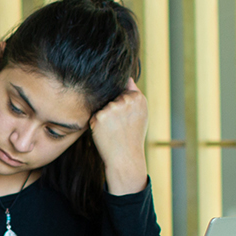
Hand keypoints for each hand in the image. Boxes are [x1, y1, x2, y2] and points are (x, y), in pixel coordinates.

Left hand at [89, 79, 149, 194]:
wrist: (125, 157)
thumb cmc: (132, 136)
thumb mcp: (140, 114)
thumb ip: (134, 95)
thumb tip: (127, 78)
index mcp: (138, 98)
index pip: (123, 87)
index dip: (121, 101)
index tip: (124, 115)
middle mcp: (126, 100)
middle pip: (111, 96)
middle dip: (112, 108)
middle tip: (120, 126)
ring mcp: (112, 107)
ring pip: (102, 105)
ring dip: (104, 115)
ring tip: (113, 130)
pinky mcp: (100, 116)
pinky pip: (94, 114)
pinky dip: (97, 123)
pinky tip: (106, 132)